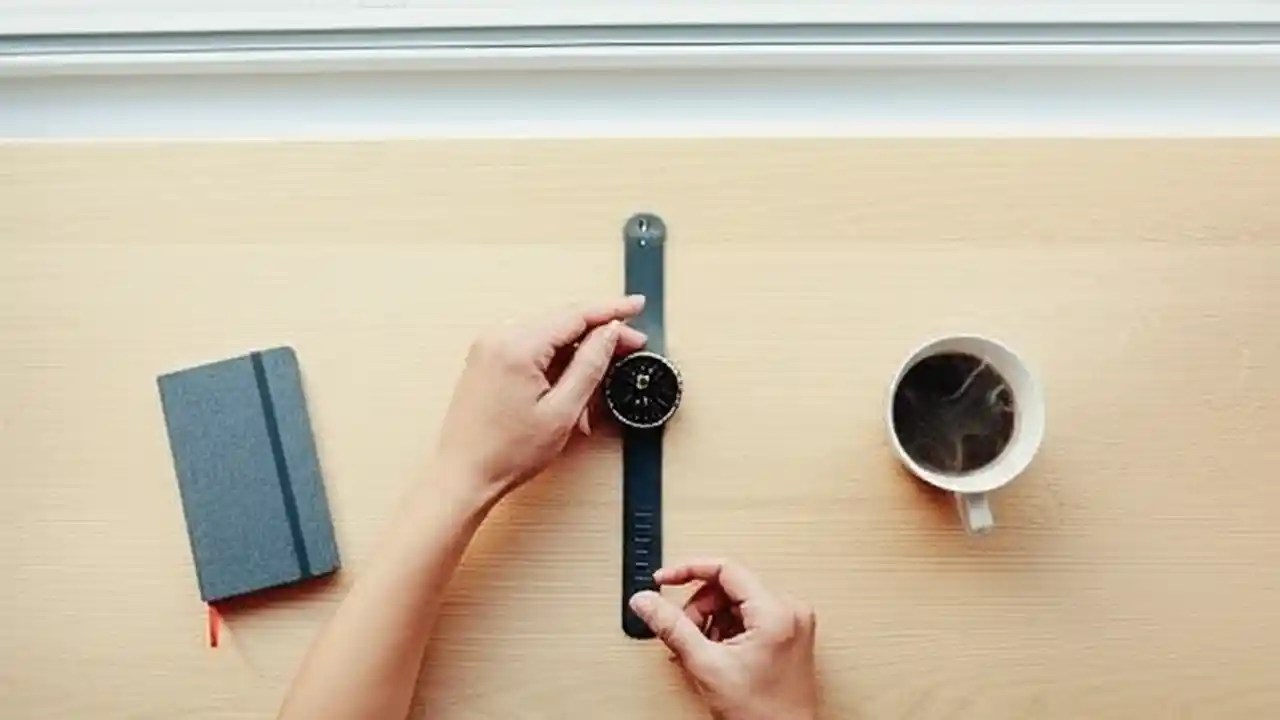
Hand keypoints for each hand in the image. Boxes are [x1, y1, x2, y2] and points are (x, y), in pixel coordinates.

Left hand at [435, 296, 646, 498]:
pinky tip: (573, 377)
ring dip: (578, 347)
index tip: (636, 306)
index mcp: (517, 346)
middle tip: (631, 345)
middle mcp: (499, 337)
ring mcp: (489, 346)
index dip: (612, 310)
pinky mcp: (487, 359)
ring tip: (603, 372)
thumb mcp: (562, 411)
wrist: (464, 475)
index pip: (575, 314)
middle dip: (599, 330)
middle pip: (562, 320)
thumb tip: (609, 334)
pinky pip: (530, 345)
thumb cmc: (505, 453)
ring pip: (548, 333)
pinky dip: (555, 356)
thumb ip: (589, 365)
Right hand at [629, 560, 818, 719]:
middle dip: (699, 608)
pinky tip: (715, 653)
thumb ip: (672, 627)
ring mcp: (791, 622)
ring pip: (736, 602)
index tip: (664, 580)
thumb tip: (647, 602)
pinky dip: (725, 630)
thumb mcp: (707, 665)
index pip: (726, 569)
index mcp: (775, 612)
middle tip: (684, 633)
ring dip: (710, 621)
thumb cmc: (761, 714)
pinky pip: (748, 617)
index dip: (688, 571)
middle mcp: (789, 610)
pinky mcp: (788, 634)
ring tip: (700, 650)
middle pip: (729, 587)